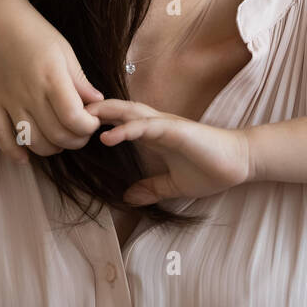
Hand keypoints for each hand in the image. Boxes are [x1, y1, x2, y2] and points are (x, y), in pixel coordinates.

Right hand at [0, 0, 103, 161]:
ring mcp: (6, 100)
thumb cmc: (34, 30)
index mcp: (51, 78)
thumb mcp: (64, 50)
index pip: (74, 119)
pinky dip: (15, 153)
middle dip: (75, 140)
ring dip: (51, 148)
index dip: (88, 127)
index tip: (93, 122)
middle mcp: (29, 93)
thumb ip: (80, 80)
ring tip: (59, 139)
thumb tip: (98, 103)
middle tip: (80, 133)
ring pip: (32, 142)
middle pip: (56, 135)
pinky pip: (1, 138)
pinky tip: (26, 156)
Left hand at [91, 100, 253, 202]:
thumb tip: (127, 196)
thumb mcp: (174, 185)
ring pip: (131, 112)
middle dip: (96, 110)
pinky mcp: (177, 131)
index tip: (76, 125)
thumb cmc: (211, 170)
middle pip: (121, 111)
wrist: (240, 164)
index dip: (101, 120)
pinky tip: (109, 136)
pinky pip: (148, 127)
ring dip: (105, 113)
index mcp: (156, 134)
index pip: (123, 121)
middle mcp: (158, 125)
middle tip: (67, 110)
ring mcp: (167, 126)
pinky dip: (127, 129)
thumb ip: (152, 188)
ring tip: (81, 116)